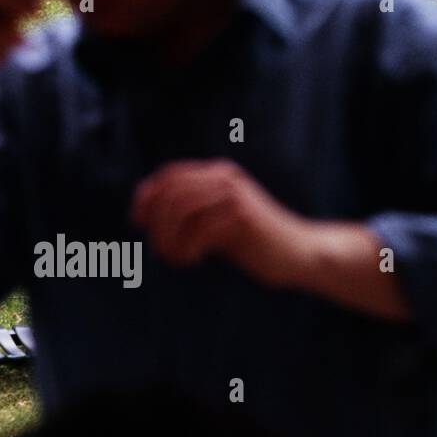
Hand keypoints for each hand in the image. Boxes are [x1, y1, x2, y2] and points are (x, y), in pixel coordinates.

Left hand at [131, 159, 311, 285]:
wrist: (299, 252)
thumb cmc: (254, 242)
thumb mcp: (216, 221)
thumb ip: (188, 214)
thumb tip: (145, 216)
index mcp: (218, 174)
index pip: (170, 175)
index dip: (147, 196)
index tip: (137, 222)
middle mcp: (225, 179)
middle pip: (171, 193)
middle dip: (156, 224)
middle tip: (159, 251)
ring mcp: (234, 196)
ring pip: (180, 211)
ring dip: (169, 239)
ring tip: (175, 258)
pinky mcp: (241, 217)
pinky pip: (198, 231)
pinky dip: (186, 249)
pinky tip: (192, 261)